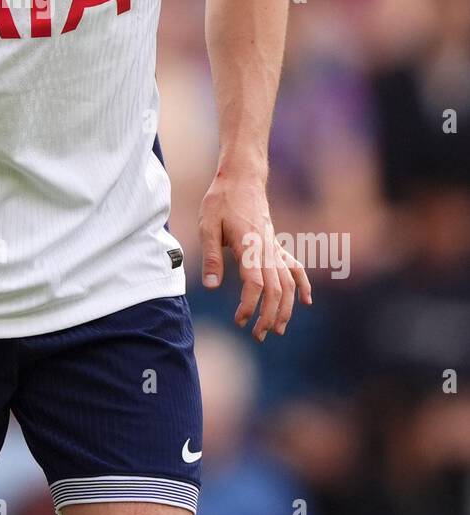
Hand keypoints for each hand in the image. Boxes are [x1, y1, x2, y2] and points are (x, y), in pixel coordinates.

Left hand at [198, 173, 311, 340]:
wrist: (241, 178)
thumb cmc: (221, 201)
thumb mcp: (207, 225)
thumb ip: (211, 257)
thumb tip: (210, 287)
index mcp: (249, 245)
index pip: (254, 283)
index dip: (250, 305)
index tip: (240, 320)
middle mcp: (267, 248)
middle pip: (275, 288)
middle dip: (268, 315)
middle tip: (257, 336)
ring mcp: (275, 246)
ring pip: (288, 282)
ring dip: (285, 308)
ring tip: (277, 330)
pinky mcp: (276, 244)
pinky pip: (295, 267)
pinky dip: (303, 285)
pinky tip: (307, 301)